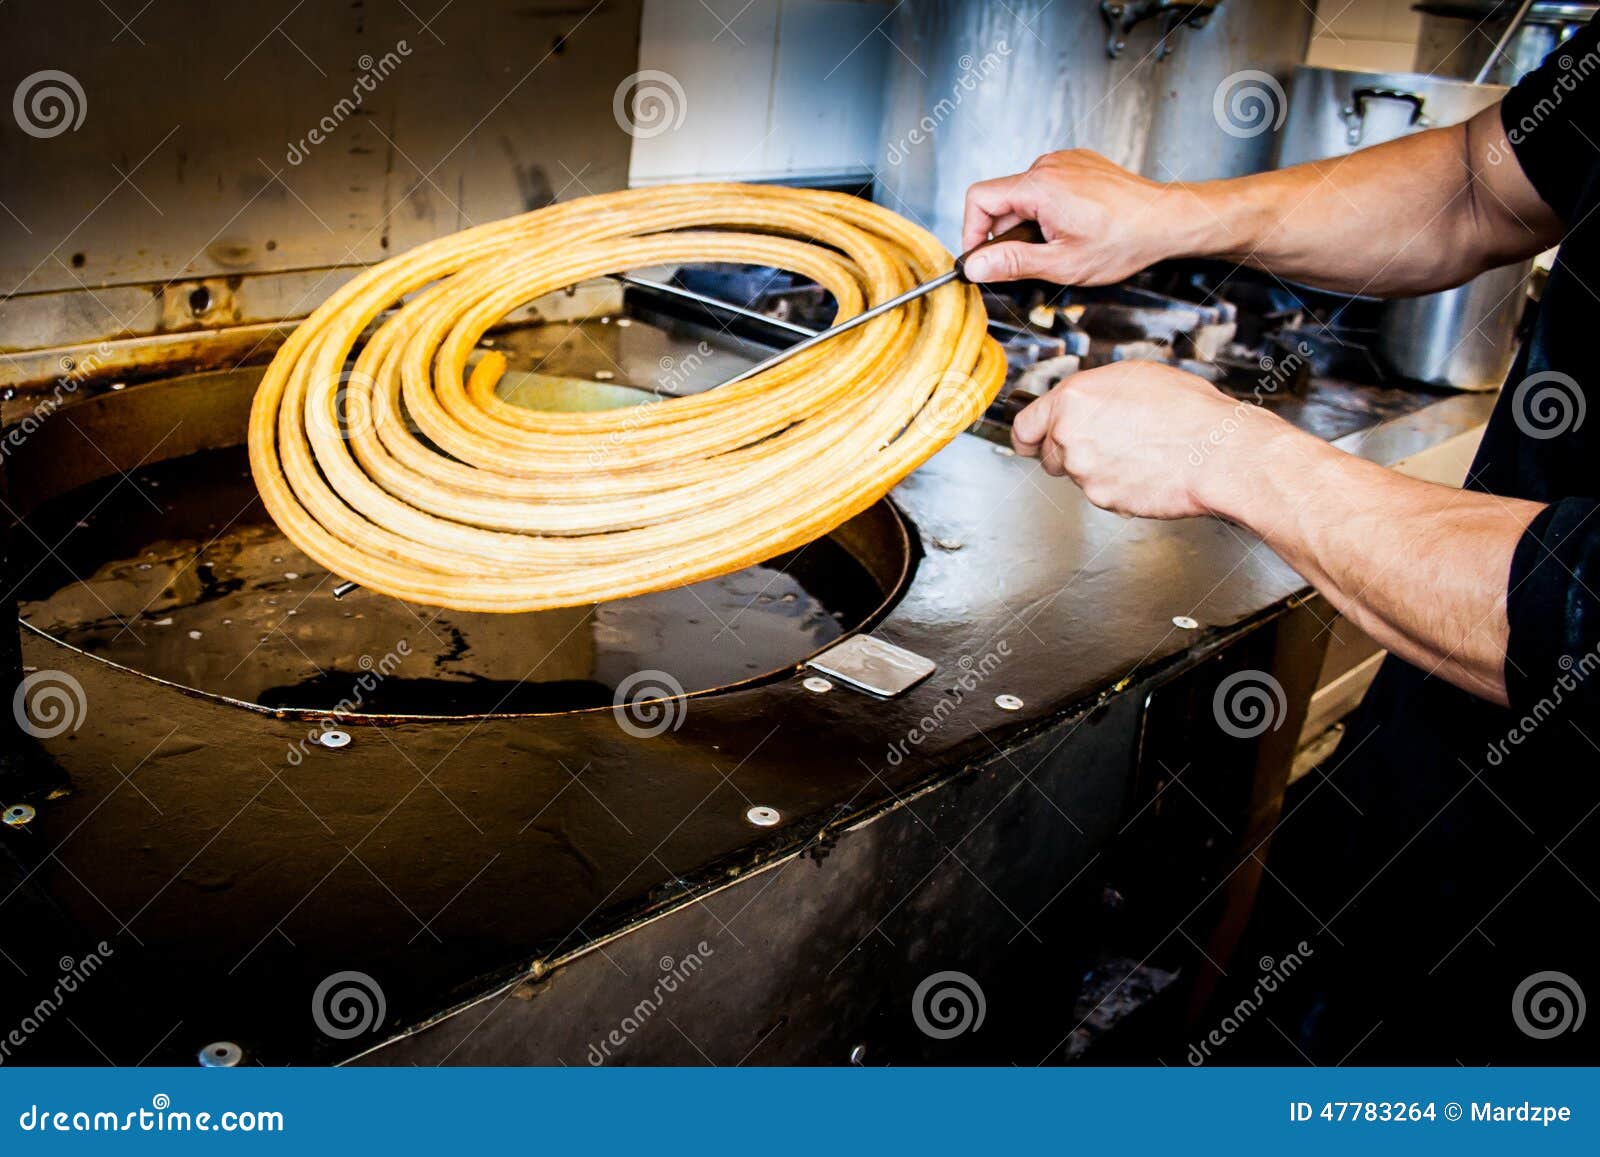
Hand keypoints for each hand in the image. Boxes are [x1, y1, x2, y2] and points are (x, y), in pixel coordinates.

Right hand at [961, 150, 1187, 284]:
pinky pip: (1047, 185)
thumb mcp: (1062, 264)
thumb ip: (1012, 263)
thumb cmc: (1123, 241)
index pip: (979, 198)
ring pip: (1025, 194)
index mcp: (1039, 186)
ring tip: (1061, 243)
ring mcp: (1065, 160)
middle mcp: (1049, 165)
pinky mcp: (1079, 162)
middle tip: (1033, 259)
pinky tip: (1075, 226)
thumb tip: (974, 266)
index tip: (982, 256)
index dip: (972, 230)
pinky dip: (1049, 208)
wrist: (1167, 220)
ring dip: (1030, 222)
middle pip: (1002, 199)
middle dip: (1008, 232)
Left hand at [1011, 361, 1295, 519]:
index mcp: (1072, 399)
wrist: (1218, 452)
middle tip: (1105, 444)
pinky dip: (1117, 486)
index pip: (1024, 426)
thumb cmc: (1188, 411)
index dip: (1028, 436)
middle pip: (1049, 454)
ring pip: (1077, 475)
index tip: (1029, 442)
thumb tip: (1081, 402)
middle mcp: (1069, 436)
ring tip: (1136, 453)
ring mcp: (1084, 471)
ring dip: (1096, 469)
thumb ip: (1093, 392)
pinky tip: (1143, 470)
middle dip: (1069, 452)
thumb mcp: (1135, 377)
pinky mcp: (1102, 499)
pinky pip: (1101, 493)